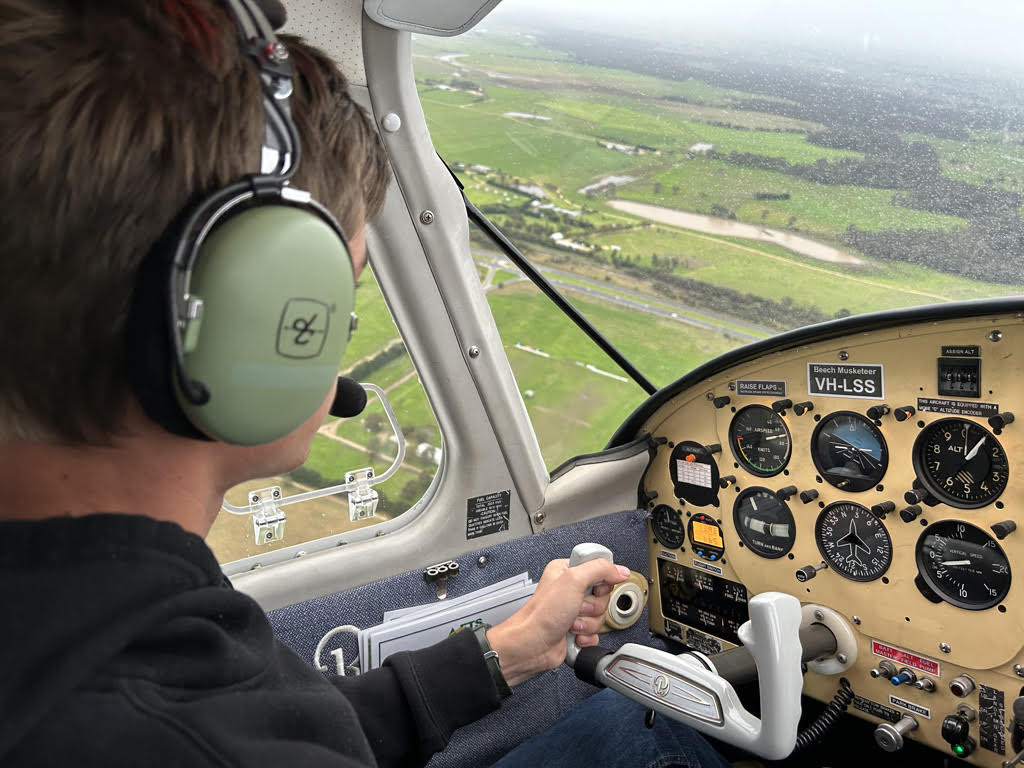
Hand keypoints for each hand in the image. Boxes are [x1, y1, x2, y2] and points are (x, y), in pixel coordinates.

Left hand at [485, 557, 629, 686]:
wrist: (531, 646)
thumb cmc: (541, 614)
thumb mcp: (573, 580)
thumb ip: (600, 569)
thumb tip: (620, 570)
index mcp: (567, 571)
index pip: (600, 568)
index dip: (601, 581)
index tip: (593, 588)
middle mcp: (570, 589)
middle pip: (603, 595)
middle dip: (592, 606)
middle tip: (576, 608)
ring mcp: (573, 610)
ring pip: (600, 615)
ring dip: (587, 623)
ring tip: (571, 623)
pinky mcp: (576, 629)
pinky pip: (596, 632)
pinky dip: (587, 636)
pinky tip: (573, 635)